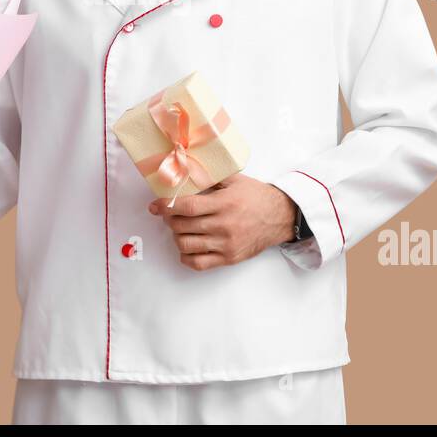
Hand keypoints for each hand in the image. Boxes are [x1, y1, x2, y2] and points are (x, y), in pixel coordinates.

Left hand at [147, 173, 297, 270]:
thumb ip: (211, 178)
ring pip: (187, 245)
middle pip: (183, 226)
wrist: (280, 217)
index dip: (166, 206)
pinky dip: (186, 256)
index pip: (187, 207)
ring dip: (177, 236)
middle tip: (168, 213)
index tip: (155, 205)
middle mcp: (224, 225)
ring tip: (180, 228)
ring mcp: (226, 244)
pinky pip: (198, 263)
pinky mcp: (229, 258)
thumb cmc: (256, 197)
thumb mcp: (235, 181)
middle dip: (169, 219)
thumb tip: (185, 173)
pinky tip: (187, 246)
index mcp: (224, 204)